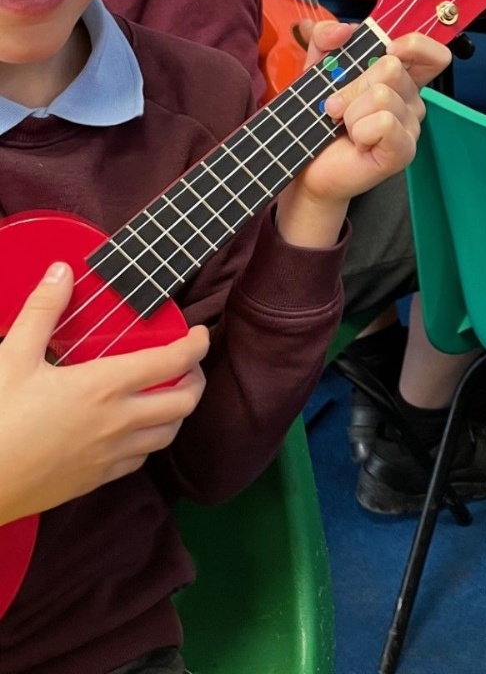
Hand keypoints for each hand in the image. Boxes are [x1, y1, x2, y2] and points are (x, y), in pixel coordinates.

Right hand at [0, 262, 208, 524]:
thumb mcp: (11, 357)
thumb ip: (42, 311)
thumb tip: (61, 271)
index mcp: (104, 386)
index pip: (173, 361)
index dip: (197, 344)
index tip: (200, 333)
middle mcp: (118, 422)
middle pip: (184, 401)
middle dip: (196, 379)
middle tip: (188, 364)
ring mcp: (109, 455)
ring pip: (168, 434)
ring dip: (177, 411)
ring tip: (168, 394)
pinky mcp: (95, 481)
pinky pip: (140, 459)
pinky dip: (150, 440)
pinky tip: (136, 430)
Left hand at [278, 21, 450, 244]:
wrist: (307, 166)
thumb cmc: (319, 119)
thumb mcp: (317, 68)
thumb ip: (326, 38)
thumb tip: (344, 29)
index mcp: (400, 79)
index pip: (433, 54)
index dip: (415, 44)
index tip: (388, 48)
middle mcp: (411, 101)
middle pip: (392, 67)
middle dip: (353, 83)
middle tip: (338, 105)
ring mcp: (410, 127)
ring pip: (382, 95)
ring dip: (350, 111)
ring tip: (343, 125)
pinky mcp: (403, 150)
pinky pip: (383, 123)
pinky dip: (359, 130)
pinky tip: (357, 142)